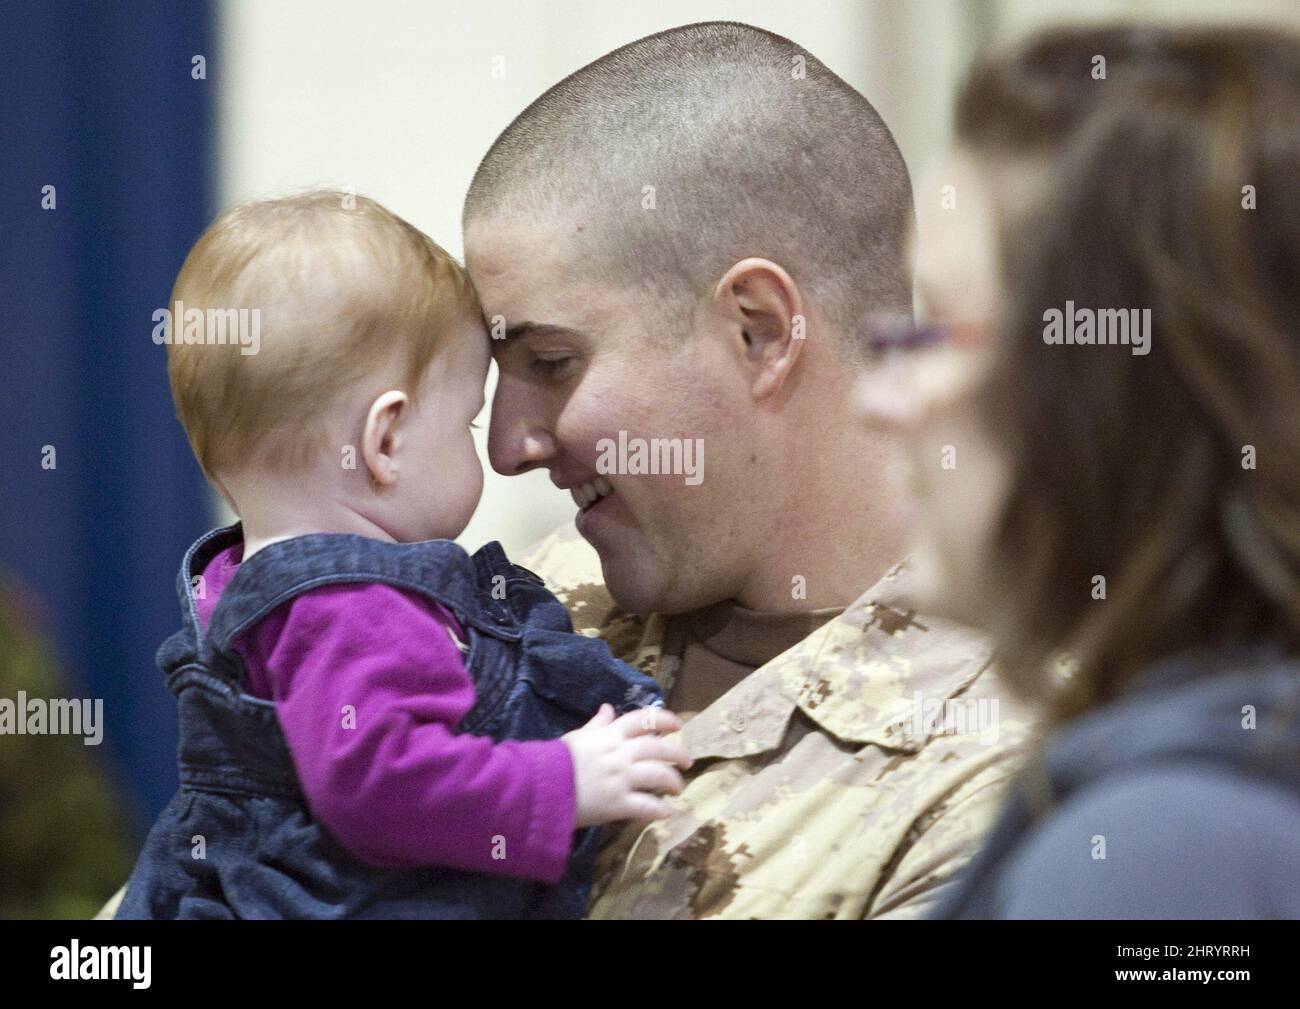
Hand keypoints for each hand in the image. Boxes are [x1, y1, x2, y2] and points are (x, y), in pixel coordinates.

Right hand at [562, 705, 691, 827]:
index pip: (644, 720)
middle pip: (659, 748)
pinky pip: (647, 806)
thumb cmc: (554, 761)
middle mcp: (620, 753)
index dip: (665, 720)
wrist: (539, 787)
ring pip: (659, 775)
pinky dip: (660, 810)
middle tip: (687, 762)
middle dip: (678, 754)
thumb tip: (608, 707)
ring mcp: (621, 778)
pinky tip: (667, 813)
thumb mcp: (577, 737)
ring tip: (678, 789)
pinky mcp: (617, 804)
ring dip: (674, 782)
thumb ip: (597, 724)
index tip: (679, 725)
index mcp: (610, 735)